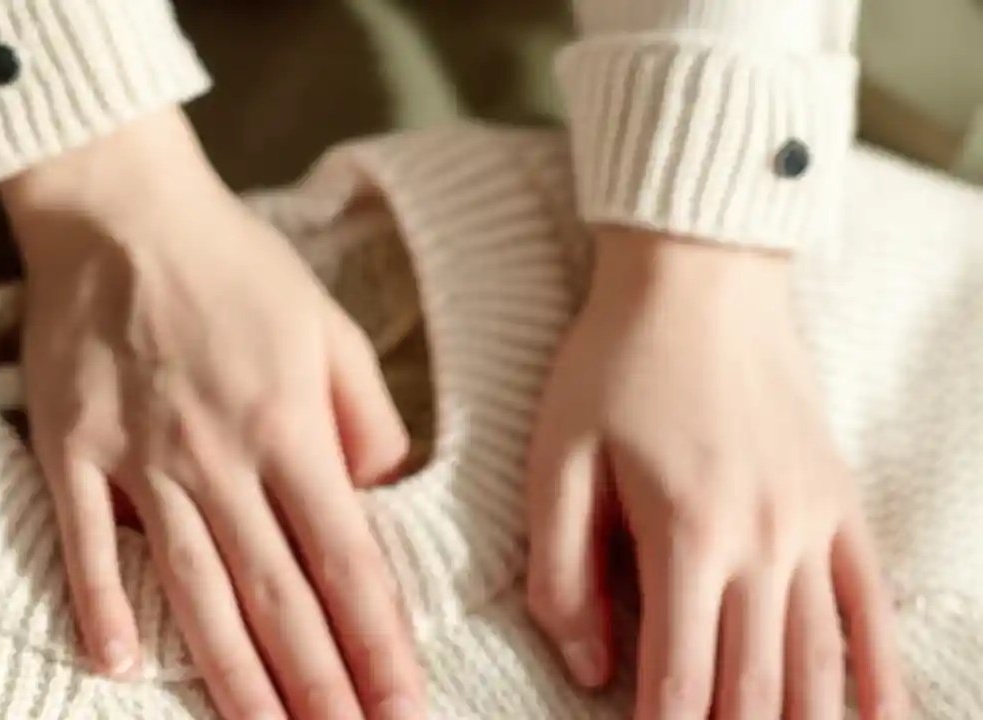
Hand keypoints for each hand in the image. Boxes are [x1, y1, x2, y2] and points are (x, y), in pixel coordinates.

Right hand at [1, 108, 424, 719]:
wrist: (123, 211)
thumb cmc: (235, 267)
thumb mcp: (329, 325)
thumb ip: (365, 415)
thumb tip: (381, 489)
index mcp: (291, 429)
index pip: (349, 561)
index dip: (380, 644)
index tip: (402, 707)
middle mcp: (220, 459)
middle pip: (278, 598)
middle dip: (319, 688)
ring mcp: (140, 461)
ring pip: (194, 592)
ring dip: (233, 678)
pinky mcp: (72, 452)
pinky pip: (85, 544)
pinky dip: (99, 607)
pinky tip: (117, 669)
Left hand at [524, 232, 905, 718]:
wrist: (698, 277)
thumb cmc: (613, 366)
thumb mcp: (557, 460)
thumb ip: (562, 572)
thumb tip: (591, 667)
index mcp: (685, 534)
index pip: (681, 681)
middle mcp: (762, 541)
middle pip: (756, 689)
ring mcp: (813, 524)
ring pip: (819, 664)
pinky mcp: (840, 503)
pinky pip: (871, 606)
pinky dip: (878, 676)